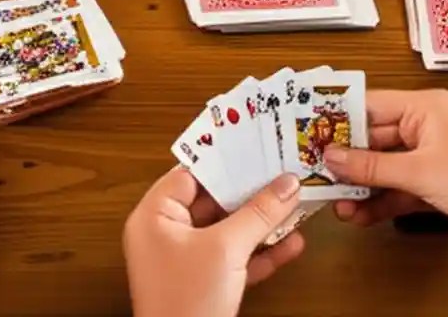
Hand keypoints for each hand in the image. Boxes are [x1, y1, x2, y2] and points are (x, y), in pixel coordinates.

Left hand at [123, 168, 304, 316]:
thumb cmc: (186, 303)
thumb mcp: (226, 249)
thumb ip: (258, 213)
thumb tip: (286, 184)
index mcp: (154, 218)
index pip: (189, 175)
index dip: (223, 161)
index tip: (254, 146)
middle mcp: (165, 236)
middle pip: (212, 202)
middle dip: (250, 192)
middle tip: (281, 172)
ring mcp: (186, 262)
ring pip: (228, 231)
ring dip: (261, 221)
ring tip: (293, 202)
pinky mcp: (206, 285)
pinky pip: (236, 259)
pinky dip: (261, 251)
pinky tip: (292, 242)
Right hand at [322, 90, 447, 236]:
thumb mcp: (420, 172)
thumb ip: (372, 167)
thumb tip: (332, 157)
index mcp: (423, 107)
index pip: (367, 106)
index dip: (335, 121)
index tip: (306, 135)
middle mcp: (425, 125)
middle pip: (373, 140)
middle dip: (346, 163)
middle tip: (315, 178)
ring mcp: (432, 153)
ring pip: (385, 167)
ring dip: (362, 187)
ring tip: (338, 206)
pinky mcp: (439, 179)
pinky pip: (401, 185)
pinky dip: (384, 200)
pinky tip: (362, 215)